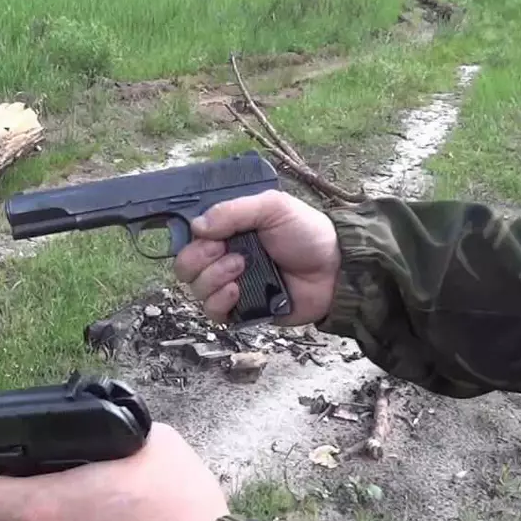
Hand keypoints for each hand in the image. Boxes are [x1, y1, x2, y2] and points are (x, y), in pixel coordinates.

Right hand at [174, 190, 340, 324]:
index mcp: (228, 230)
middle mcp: (224, 257)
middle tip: (227, 252)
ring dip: (213, 278)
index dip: (193, 240)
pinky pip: (213, 313)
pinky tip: (237, 291)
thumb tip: (196, 226)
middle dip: (200, 259)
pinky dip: (219, 302)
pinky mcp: (242, 310)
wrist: (335, 270)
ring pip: (196, 289)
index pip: (190, 237)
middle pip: (185, 266)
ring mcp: (231, 284)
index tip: (210, 237)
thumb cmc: (307, 233)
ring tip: (241, 268)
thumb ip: (233, 211)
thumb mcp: (273, 207)